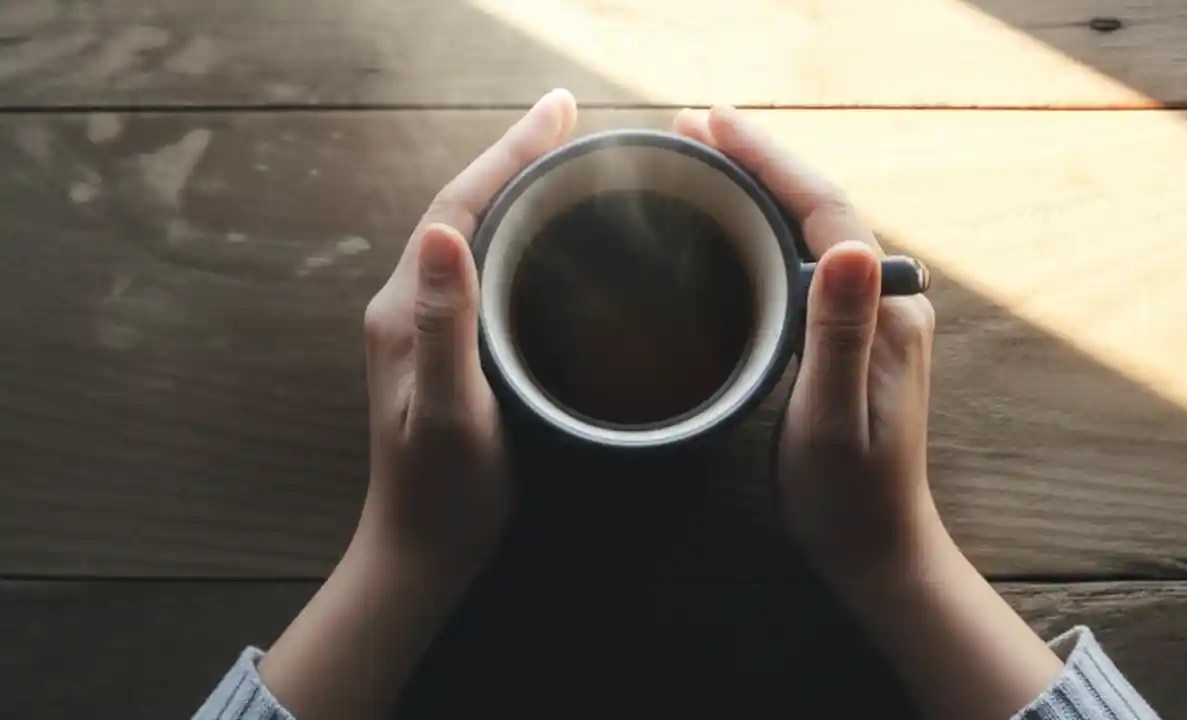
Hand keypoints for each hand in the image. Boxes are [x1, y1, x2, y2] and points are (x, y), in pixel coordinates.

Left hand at [358, 88, 578, 575]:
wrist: (420, 547)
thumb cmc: (442, 492)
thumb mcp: (449, 411)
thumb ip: (444, 325)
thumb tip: (444, 231)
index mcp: (406, 309)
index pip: (457, 206)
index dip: (508, 152)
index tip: (560, 109)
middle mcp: (407, 304)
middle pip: (462, 207)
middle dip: (513, 155)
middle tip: (569, 117)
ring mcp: (422, 324)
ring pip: (470, 232)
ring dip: (513, 186)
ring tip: (562, 156)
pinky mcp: (441, 344)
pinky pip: (478, 266)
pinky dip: (513, 231)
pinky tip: (543, 233)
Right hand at [672, 106, 942, 590]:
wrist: (875, 542)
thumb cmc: (850, 494)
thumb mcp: (834, 418)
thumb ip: (840, 334)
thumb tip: (848, 246)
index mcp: (886, 308)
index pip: (826, 210)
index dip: (771, 160)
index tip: (714, 123)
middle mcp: (884, 298)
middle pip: (816, 208)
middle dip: (757, 162)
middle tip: (689, 130)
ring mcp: (866, 314)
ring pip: (807, 229)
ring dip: (757, 188)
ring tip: (701, 159)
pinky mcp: (846, 333)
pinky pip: (800, 261)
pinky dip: (761, 230)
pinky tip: (727, 226)